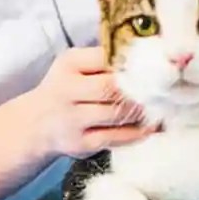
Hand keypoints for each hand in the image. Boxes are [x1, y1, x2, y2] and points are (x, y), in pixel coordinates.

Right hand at [21, 47, 156, 159]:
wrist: (36, 123)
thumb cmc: (66, 88)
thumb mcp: (76, 66)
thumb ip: (104, 60)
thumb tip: (149, 55)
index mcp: (69, 63)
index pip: (107, 57)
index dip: (133, 62)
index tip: (155, 65)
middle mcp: (67, 90)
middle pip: (112, 87)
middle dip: (139, 88)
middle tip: (162, 88)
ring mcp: (72, 119)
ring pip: (117, 114)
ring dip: (141, 110)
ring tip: (159, 106)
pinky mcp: (81, 144)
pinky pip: (116, 138)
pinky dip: (137, 133)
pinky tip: (150, 128)